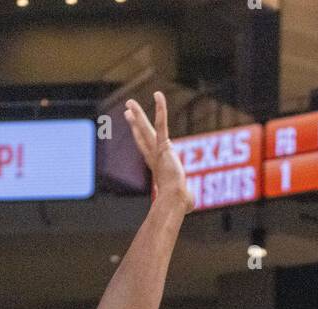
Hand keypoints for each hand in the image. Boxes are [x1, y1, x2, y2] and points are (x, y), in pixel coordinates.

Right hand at [124, 92, 192, 213]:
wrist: (174, 199)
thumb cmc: (179, 203)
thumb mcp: (183, 200)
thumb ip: (186, 199)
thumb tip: (189, 205)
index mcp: (157, 166)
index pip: (146, 148)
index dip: (139, 137)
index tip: (135, 128)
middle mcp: (154, 157)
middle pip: (142, 136)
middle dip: (135, 122)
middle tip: (128, 110)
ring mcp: (158, 150)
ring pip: (146, 129)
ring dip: (138, 114)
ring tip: (130, 102)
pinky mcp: (164, 145)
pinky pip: (161, 124)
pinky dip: (160, 109)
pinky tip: (158, 95)